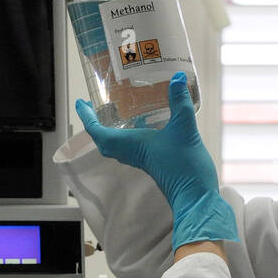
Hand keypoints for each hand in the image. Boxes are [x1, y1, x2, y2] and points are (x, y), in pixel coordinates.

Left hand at [75, 74, 238, 249]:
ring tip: (113, 113)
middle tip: (94, 108)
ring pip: (117, 146)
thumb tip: (177, 79)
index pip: (98, 132)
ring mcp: (142, 159)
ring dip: (110, 131)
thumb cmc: (185, 169)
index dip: (87, 118)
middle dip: (95, 124)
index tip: (80, 103)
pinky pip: (132, 148)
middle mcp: (132, 153)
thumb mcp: (184, 129)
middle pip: (104, 140)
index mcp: (131, 145)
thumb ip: (180, 103)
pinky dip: (128, 135)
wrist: (196, 198)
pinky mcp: (153, 163)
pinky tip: (141, 125)